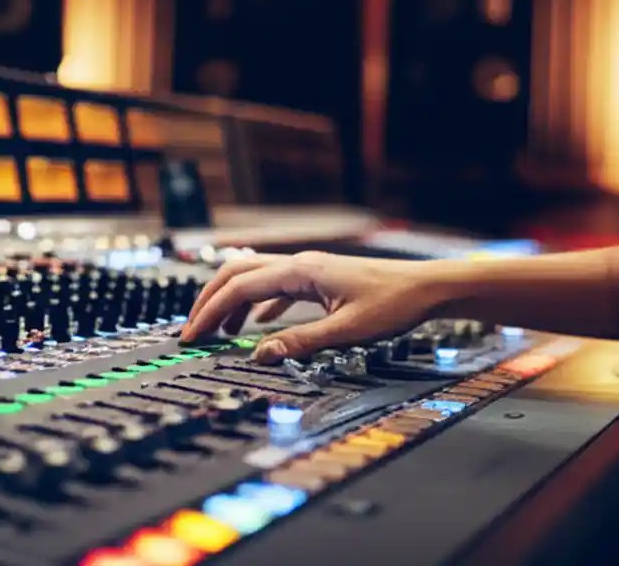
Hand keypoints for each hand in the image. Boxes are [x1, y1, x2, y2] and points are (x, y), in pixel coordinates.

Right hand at [181, 251, 456, 363]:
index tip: (192, 336)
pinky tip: (255, 324)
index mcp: (300, 271)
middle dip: (209, 300)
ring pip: (254, 277)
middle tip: (192, 330)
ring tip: (217, 332)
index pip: (239, 288)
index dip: (210, 312)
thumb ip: (301, 342)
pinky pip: (275, 286)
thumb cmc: (394, 304)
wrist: (426, 287)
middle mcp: (299, 264)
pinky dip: (256, 304)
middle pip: (237, 273)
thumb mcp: (347, 330)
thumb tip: (260, 354)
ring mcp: (308, 270)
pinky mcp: (318, 280)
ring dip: (230, 302)